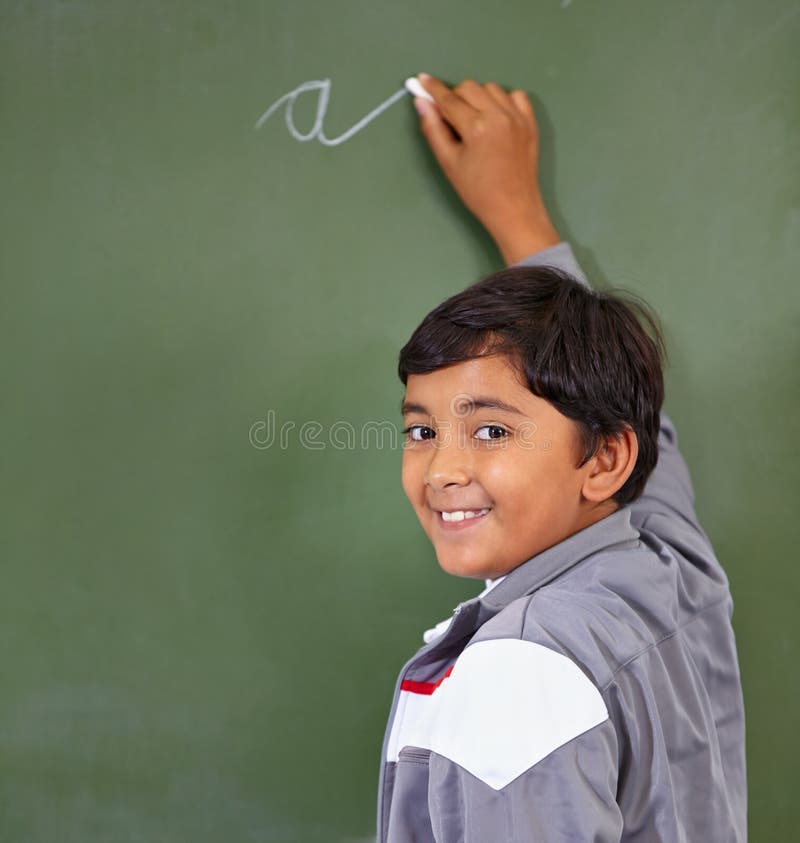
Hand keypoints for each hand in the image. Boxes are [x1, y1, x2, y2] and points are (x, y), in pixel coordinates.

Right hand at [413, 74, 559, 264]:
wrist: (513, 208)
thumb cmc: (478, 192)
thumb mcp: (449, 163)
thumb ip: (434, 130)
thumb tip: (422, 103)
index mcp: (477, 128)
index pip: (449, 99)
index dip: (433, 89)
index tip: (422, 80)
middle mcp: (499, 116)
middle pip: (469, 87)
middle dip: (455, 97)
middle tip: (451, 118)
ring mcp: (517, 117)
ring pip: (491, 88)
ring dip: (478, 97)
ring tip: (474, 120)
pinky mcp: (530, 122)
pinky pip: (516, 95)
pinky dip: (503, 100)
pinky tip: (496, 117)